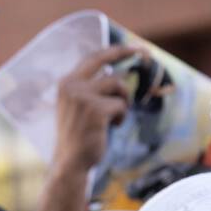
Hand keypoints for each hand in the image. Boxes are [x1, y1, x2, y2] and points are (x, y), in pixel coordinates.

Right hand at [53, 44, 138, 172]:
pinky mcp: (96, 110)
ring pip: (117, 85)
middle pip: (105, 61)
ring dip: (123, 100)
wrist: (70, 162)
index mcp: (66, 84)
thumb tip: (115, 72)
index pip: (92, 58)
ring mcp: (83, 97)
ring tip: (115, 117)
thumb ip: (90, 88)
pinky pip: (121, 105)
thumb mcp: (78, 107)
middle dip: (125, 52)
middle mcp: (72, 86)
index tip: (131, 47)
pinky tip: (113, 127)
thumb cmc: (78, 136)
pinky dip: (121, 116)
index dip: (113, 51)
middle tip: (144, 52)